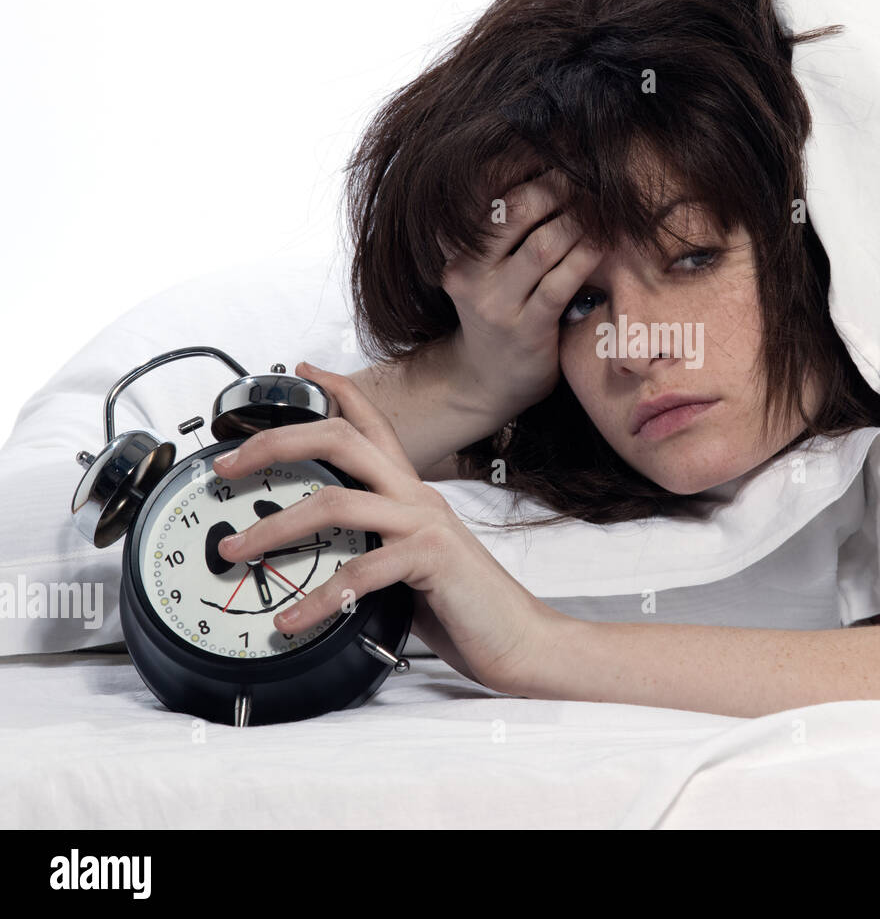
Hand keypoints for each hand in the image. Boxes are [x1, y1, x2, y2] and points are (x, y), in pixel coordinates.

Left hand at [212, 361, 565, 694]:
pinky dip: (318, 598)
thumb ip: (372, 550)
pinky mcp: (432, 557)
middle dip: (276, 444)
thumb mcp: (410, 566)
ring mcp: (425, 523)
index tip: (303, 371)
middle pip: (341, 440)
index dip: (338, 390)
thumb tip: (321, 565)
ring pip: (335, 501)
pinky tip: (294, 620)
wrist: (519, 640)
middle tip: (229, 467)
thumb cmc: (465, 606)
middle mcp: (417, 497)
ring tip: (236, 551)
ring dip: (275, 527)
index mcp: (412, 493)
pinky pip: (360, 570)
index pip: (373, 424)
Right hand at [441, 168, 603, 419]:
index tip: (561, 149)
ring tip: (603, 206)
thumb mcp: (485, 268)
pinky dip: (588, 256)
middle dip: (559, 186)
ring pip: (544, 245)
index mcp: (458, 250)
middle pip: (518, 210)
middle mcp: (469, 273)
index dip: (528, 165)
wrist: (486, 379)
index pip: (491, 192)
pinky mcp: (526, 329)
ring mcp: (496, 304)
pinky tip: (604, 243)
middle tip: (587, 173)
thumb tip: (549, 169)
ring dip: (581, 220)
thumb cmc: (498, 311)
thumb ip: (504, 229)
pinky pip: (562, 282)